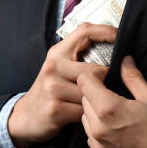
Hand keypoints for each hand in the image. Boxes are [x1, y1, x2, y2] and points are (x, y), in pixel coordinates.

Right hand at [8, 23, 116, 147]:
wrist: (26, 116)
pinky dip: (88, 115)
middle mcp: (53, 66)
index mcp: (57, 52)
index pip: (84, 31)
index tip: (120, 37)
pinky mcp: (55, 109)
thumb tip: (111, 46)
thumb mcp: (59, 66)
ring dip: (96, 102)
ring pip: (91, 93)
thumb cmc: (51, 89)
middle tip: (108, 89)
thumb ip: (79, 55)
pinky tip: (83, 115)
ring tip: (92, 104)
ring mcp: (53, 88)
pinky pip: (85, 112)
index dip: (105, 31)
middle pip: (95, 70)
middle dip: (105, 82)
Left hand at [78, 56, 146, 147]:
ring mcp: (100, 146)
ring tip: (118, 112)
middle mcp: (99, 129)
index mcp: (109, 110)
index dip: (95, 74)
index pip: (84, 81)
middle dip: (96, 92)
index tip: (106, 76)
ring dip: (95, 111)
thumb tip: (125, 62)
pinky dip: (99, 128)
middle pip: (84, 99)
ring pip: (85, 117)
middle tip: (116, 93)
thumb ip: (133, 77)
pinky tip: (117, 127)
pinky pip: (91, 136)